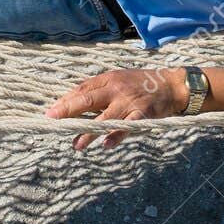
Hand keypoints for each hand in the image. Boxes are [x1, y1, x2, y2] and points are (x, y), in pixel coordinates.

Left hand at [44, 67, 186, 150]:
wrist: (172, 85)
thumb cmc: (141, 84)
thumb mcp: (119, 80)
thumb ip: (99, 90)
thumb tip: (73, 101)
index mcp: (109, 79)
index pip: (83, 89)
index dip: (66, 100)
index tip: (51, 112)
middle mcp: (117, 89)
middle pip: (88, 100)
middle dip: (68, 111)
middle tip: (53, 121)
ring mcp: (129, 101)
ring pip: (105, 118)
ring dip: (89, 132)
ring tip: (76, 145)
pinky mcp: (143, 114)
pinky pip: (127, 127)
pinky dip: (116, 136)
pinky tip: (106, 144)